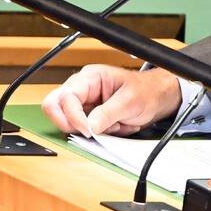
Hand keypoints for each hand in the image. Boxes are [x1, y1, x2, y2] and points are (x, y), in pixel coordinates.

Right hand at [41, 64, 180, 137]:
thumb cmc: (145, 92)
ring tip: (111, 126)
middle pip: (54, 106)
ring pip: (65, 120)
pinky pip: (78, 128)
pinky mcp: (86, 115)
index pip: (66, 97)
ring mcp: (82, 102)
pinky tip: (112, 127)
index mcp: (91, 77)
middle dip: (70, 123)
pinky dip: (94, 133)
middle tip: (90, 131)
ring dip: (87, 129)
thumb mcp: (130, 101)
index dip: (74, 117)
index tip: (88, 130)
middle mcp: (82, 88)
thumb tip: (89, 126)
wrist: (156, 98)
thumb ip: (108, 112)